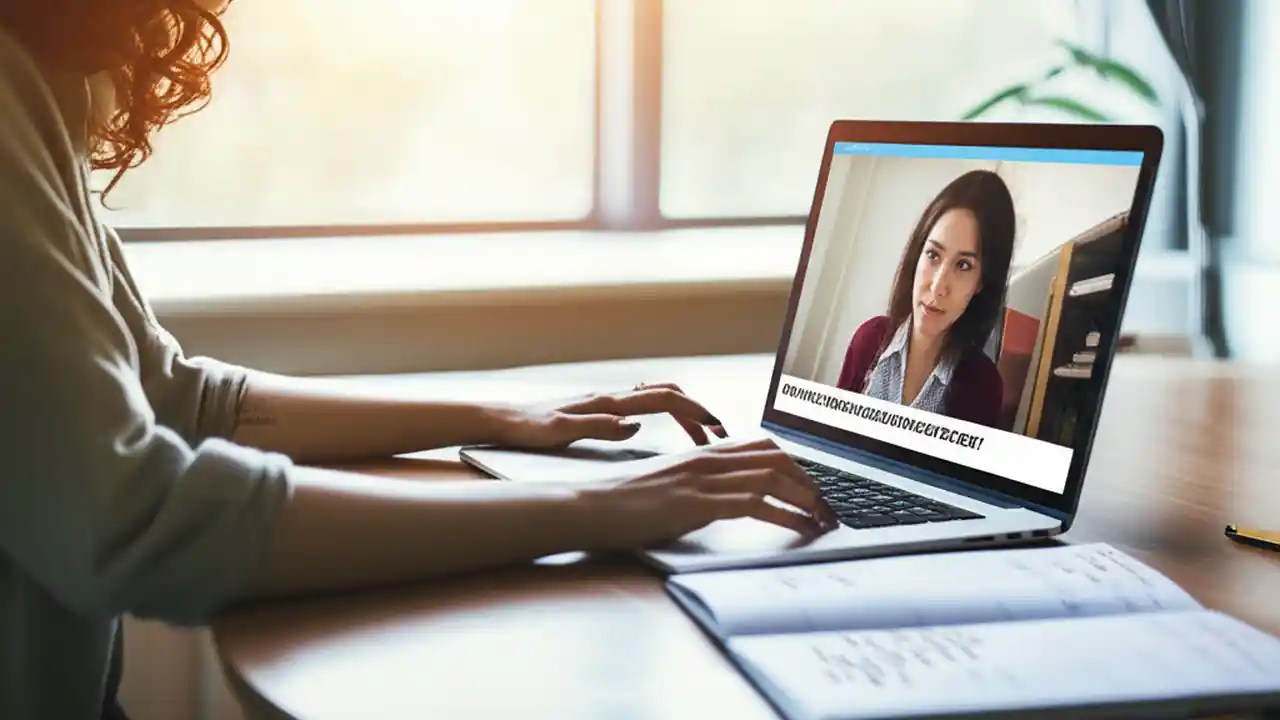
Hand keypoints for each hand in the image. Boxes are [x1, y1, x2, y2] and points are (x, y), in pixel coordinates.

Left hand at [497, 382, 729, 449]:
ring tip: (700, 436)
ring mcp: (607, 400)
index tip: (717, 429)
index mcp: (608, 403)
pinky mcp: (600, 407)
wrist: (502, 419)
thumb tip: (636, 424)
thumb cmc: (528, 429)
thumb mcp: (561, 433)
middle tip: (719, 437)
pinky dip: (666, 412)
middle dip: (697, 412)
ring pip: (658, 397)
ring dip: (683, 412)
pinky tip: (665, 427)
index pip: (663, 400)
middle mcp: (612, 396)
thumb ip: (598, 427)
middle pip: (668, 394)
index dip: (694, 412)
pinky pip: (644, 403)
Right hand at [579, 438, 839, 548]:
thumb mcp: (671, 487)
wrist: (591, 507)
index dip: (798, 461)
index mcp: (702, 453)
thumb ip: (701, 486)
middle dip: (811, 479)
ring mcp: (703, 479)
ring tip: (826, 518)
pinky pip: (753, 503)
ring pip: (772, 476)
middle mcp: (707, 459)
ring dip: (807, 498)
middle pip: (776, 456)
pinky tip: (801, 528)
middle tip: (831, 504)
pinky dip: (785, 515)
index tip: (819, 483)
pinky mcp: (697, 502)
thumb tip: (731, 499)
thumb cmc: (626, 504)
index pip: (763, 445)